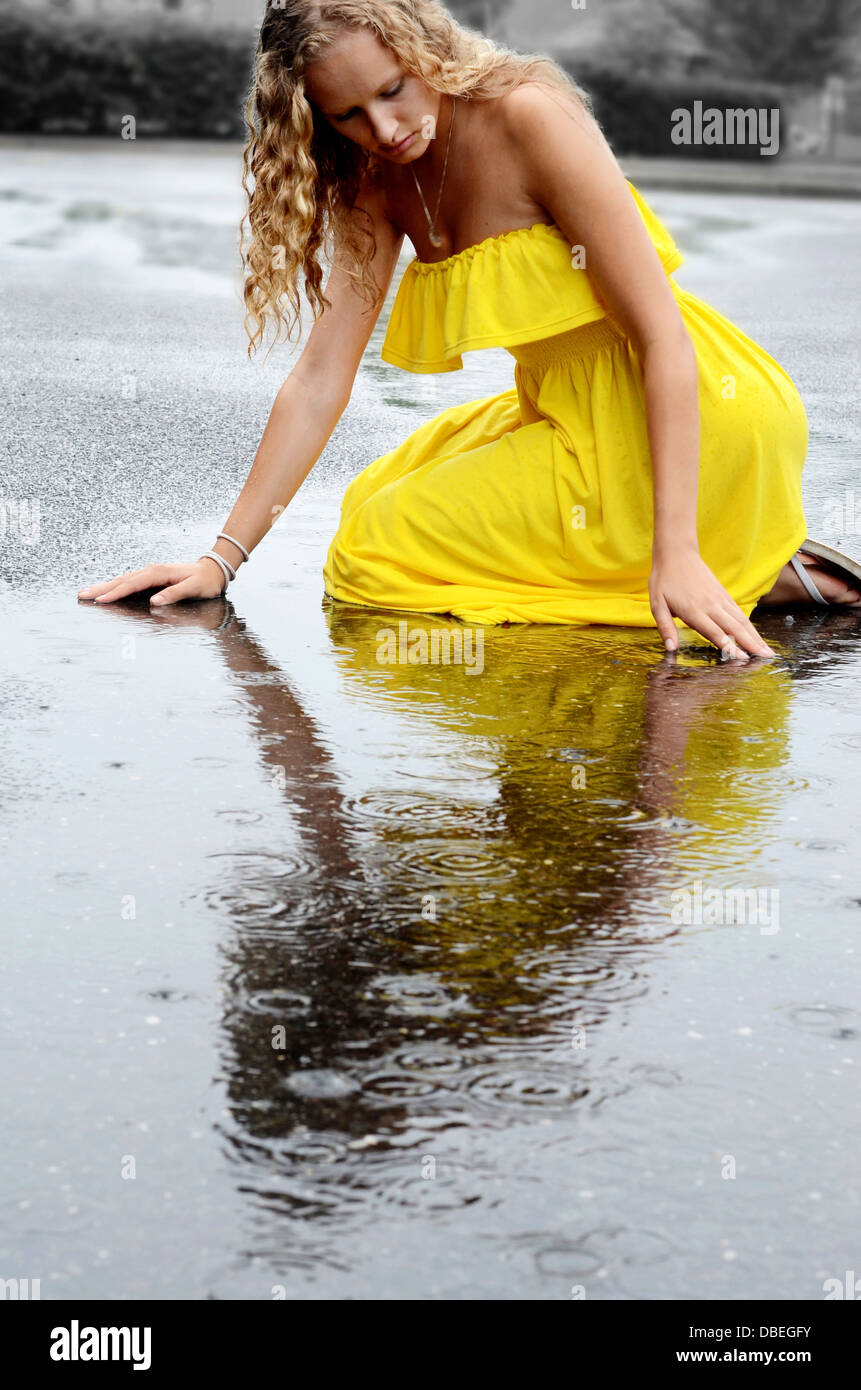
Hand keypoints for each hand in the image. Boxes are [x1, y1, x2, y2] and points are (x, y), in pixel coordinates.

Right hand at [77, 558, 225, 606]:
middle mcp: (151, 570)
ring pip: (122, 580)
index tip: (101, 600)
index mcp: (158, 573)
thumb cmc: (204, 582)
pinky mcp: (150, 577)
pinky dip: (115, 586)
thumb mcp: (193, 589)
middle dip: (101, 588)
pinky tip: (105, 591)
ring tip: (86, 593)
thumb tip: (154, 602)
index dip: (116, 593)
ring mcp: (149, 573)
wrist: (213, 570)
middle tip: (82, 595)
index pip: (133, 584)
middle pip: (121, 580)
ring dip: (104, 586)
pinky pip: (128, 582)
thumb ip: (174, 595)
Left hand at [649, 547, 775, 660]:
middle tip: (766, 658)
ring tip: (767, 650)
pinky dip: (750, 625)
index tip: (743, 659)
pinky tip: (757, 635)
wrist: (677, 554)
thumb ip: (665, 628)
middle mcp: (711, 605)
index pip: (715, 632)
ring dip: (755, 636)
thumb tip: (671, 649)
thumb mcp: (657, 605)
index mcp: (693, 610)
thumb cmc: (664, 581)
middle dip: (751, 644)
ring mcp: (720, 599)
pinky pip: (739, 612)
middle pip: (735, 628)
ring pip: (741, 620)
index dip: (730, 647)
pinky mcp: (723, 594)